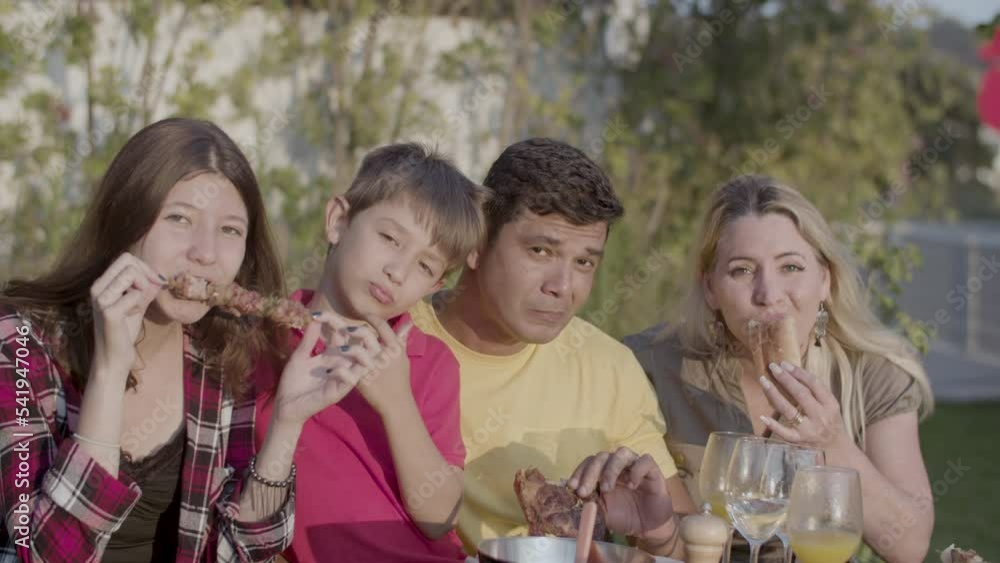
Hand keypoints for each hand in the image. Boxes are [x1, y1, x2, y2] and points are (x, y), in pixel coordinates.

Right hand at [89, 253, 164, 375]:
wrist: (115, 357)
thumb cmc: (125, 330)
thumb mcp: (138, 303)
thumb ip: (146, 288)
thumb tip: (160, 276)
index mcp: (102, 283)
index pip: (126, 258)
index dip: (146, 267)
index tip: (156, 283)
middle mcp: (97, 287)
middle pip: (128, 261)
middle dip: (146, 275)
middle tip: (146, 295)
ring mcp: (100, 298)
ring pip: (131, 274)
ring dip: (143, 289)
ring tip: (137, 306)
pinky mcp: (108, 311)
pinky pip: (135, 294)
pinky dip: (140, 303)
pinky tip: (132, 315)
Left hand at [271, 311, 361, 425]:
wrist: (285, 405)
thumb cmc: (293, 382)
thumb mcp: (300, 356)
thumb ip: (309, 339)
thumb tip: (314, 317)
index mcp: (333, 355)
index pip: (343, 334)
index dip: (335, 321)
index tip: (319, 315)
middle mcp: (342, 364)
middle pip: (363, 344)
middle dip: (360, 332)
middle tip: (343, 327)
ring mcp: (343, 378)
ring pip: (365, 362)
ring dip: (356, 351)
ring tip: (341, 347)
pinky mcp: (338, 391)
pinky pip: (351, 380)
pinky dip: (344, 372)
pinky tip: (332, 370)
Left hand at [338, 315, 414, 416]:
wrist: (397, 403)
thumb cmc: (400, 380)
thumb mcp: (403, 358)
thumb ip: (402, 340)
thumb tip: (408, 323)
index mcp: (394, 348)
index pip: (382, 326)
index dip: (371, 317)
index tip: (364, 314)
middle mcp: (383, 355)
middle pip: (366, 334)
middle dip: (354, 329)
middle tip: (345, 328)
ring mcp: (373, 368)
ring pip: (357, 350)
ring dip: (346, 347)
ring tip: (340, 348)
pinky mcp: (363, 381)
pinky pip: (349, 372)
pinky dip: (340, 370)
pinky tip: (332, 370)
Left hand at [567, 447, 674, 543]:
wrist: (648, 528)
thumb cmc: (625, 517)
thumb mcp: (603, 512)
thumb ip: (590, 502)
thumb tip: (573, 494)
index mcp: (604, 472)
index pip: (589, 463)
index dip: (579, 472)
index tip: (571, 487)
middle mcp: (618, 465)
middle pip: (601, 457)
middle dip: (590, 473)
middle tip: (584, 491)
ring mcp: (635, 465)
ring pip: (621, 454)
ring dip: (610, 469)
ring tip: (606, 489)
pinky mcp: (652, 470)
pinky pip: (645, 460)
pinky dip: (636, 470)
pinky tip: (632, 486)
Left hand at [759, 361, 848, 448]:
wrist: (836, 448)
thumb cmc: (831, 422)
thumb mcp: (830, 405)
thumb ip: (816, 392)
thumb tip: (794, 372)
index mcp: (830, 404)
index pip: (814, 384)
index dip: (798, 372)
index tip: (784, 364)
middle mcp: (820, 416)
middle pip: (801, 394)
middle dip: (785, 379)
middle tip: (772, 367)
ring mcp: (809, 429)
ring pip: (789, 410)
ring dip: (774, 394)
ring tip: (764, 381)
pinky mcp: (800, 441)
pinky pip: (785, 433)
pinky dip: (774, 425)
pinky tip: (763, 416)